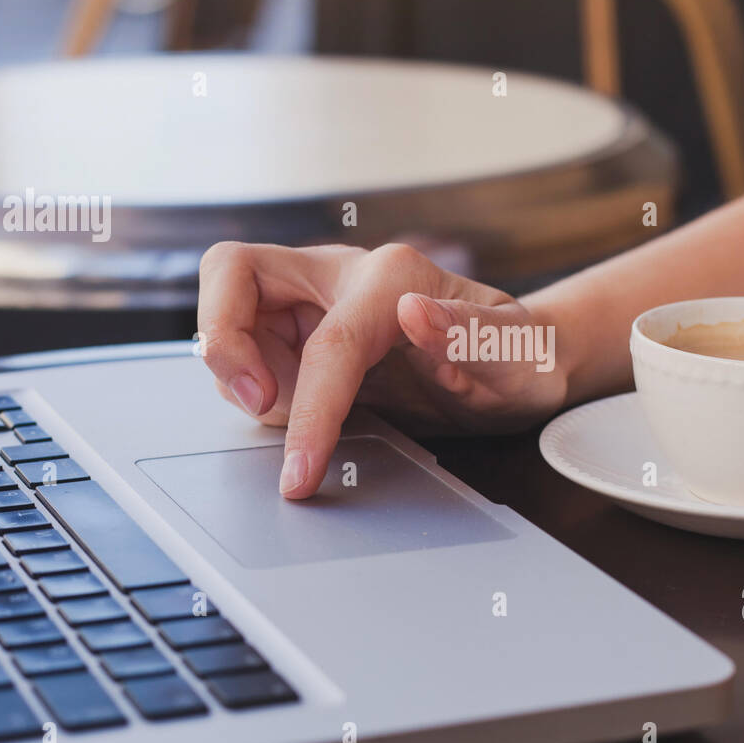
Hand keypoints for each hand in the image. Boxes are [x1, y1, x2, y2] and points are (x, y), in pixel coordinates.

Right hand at [196, 242, 569, 497]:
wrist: (520, 364)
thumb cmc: (520, 358)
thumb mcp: (517, 355)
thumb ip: (473, 335)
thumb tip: (416, 312)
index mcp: (392, 279)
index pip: (329, 344)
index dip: (309, 411)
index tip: (302, 472)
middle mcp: (343, 276)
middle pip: (233, 270)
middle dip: (223, 337)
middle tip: (258, 402)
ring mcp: (317, 302)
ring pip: (231, 313)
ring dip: (239, 371)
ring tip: (294, 415)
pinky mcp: (303, 332)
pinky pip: (247, 347)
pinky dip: (252, 385)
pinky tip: (297, 411)